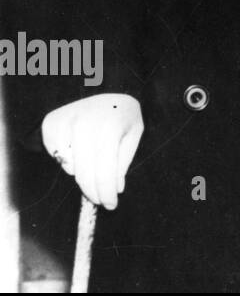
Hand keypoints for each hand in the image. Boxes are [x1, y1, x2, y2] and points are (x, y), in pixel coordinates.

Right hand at [41, 94, 142, 209]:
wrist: (103, 90)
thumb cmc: (121, 116)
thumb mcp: (132, 134)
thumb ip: (123, 162)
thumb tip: (114, 190)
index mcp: (111, 123)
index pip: (105, 168)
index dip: (107, 191)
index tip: (110, 205)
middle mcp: (85, 121)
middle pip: (84, 172)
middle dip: (93, 192)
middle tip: (101, 200)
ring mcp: (66, 121)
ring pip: (70, 166)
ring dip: (82, 174)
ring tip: (95, 161)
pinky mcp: (51, 124)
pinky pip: (57, 156)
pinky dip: (69, 160)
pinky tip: (80, 150)